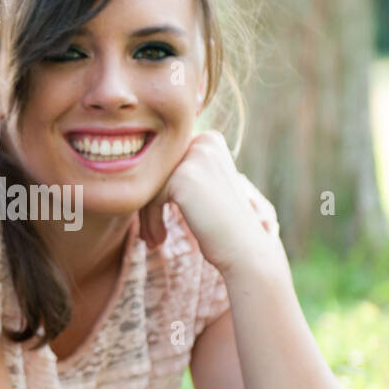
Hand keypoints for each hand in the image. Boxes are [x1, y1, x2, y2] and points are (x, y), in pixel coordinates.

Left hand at [138, 131, 287, 284]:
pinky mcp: (182, 177)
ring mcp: (194, 157)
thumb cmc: (222, 224)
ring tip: (153, 240)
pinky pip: (151, 198)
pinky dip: (151, 222)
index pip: (166, 161)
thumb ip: (181, 172)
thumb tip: (143, 168)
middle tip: (150, 235)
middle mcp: (203, 142)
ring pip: (150, 184)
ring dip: (147, 216)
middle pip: (156, 171)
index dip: (159, 192)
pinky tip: (158, 240)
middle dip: (149, 204)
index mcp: (210, 140)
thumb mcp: (204, 187)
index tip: (157, 220)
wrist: (245, 248)